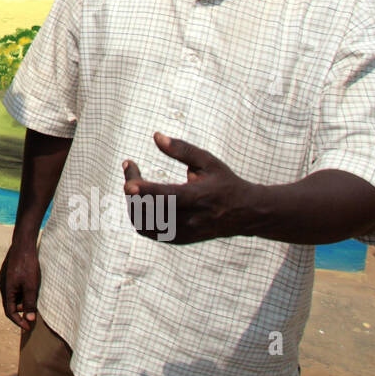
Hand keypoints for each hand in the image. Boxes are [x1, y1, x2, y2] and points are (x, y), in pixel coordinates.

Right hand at [0, 241, 38, 330]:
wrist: (23, 244)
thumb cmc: (27, 265)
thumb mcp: (31, 286)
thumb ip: (30, 303)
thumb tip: (30, 318)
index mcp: (6, 290)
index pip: (10, 312)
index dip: (19, 321)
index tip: (28, 327)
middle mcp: (2, 285)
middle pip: (10, 304)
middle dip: (21, 312)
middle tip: (33, 316)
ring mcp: (5, 278)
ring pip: (13, 296)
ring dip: (22, 302)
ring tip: (34, 303)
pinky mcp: (9, 273)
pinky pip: (14, 288)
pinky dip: (21, 293)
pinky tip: (31, 290)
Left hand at [122, 131, 257, 243]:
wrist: (245, 213)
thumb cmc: (224, 182)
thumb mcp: (208, 161)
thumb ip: (182, 149)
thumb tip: (156, 136)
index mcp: (198, 197)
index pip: (168, 197)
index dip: (147, 191)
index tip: (129, 183)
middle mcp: (190, 219)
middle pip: (151, 209)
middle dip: (133, 188)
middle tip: (131, 170)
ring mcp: (184, 232)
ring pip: (144, 223)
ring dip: (132, 203)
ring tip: (133, 184)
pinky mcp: (179, 239)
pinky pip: (148, 231)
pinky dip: (138, 216)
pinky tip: (139, 200)